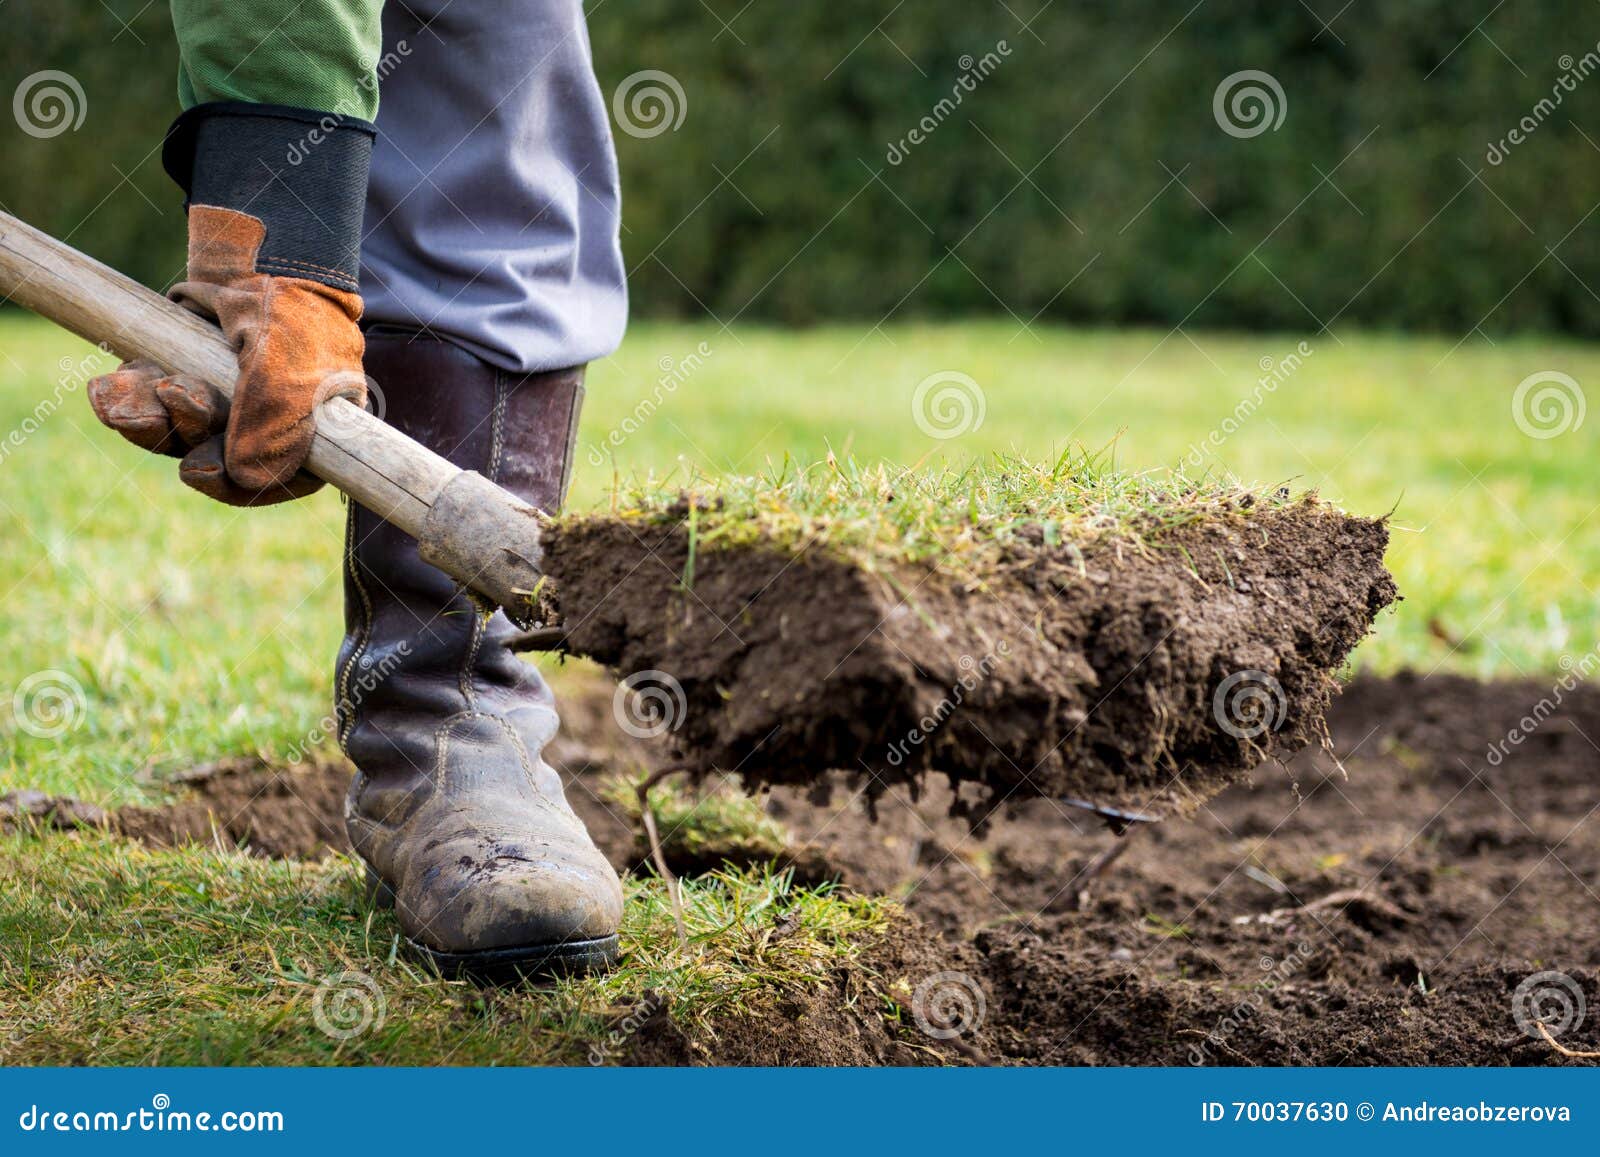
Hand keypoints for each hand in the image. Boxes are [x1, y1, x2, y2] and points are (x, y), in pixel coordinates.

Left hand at [89, 204, 365, 505]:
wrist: (263, 251)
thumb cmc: (290, 312)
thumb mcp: (289, 368)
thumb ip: (272, 426)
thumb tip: (242, 477)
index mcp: (310, 431)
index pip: (274, 480)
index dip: (232, 484)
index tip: (196, 469)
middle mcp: (265, 422)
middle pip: (215, 455)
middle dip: (180, 432)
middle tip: (171, 392)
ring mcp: (223, 399)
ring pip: (175, 432)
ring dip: (147, 417)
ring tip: (121, 392)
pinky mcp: (185, 373)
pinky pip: (149, 402)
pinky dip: (126, 397)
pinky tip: (105, 388)